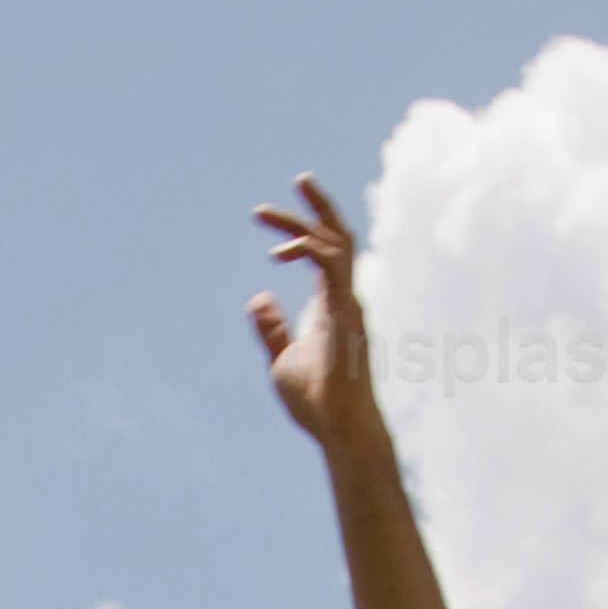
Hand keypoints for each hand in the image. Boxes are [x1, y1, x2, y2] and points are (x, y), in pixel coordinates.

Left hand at [249, 175, 381, 459]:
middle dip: (319, 207)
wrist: (338, 430)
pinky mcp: (348, 316)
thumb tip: (257, 297)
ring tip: (267, 213)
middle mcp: (345, 297)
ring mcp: (350, 304)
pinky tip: (282, 251)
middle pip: (338, 237)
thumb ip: (271, 327)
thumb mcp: (281, 359)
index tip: (269, 229)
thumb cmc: (316, 402)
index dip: (302, 233)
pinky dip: (312, 252)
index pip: (325, 253)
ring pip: (338, 245)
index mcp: (332, 304)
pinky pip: (335, 270)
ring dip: (306, 222)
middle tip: (298, 178)